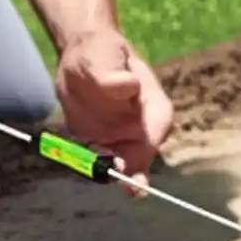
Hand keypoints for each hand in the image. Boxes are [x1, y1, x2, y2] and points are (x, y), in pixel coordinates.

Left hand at [55, 28, 173, 196]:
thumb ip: (111, 75)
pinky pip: (100, 162)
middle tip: (132, 188)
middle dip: (138, 172)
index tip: (142, 151)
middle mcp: (140, 125)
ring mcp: (121, 138)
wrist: (81, 57)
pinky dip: (95, 169)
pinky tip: (87, 169)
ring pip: (125, 163)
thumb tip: (126, 86)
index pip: (159, 124)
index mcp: (151, 103)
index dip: (152, 141)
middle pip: (144, 153)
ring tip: (119, 188)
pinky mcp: (99, 144)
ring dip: (119, 177)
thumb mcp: (103, 56)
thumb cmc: (100, 51)